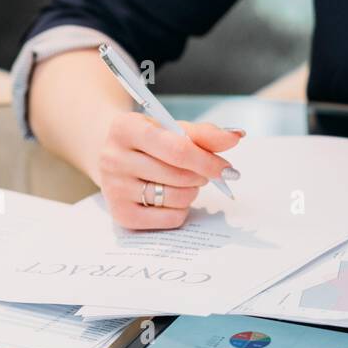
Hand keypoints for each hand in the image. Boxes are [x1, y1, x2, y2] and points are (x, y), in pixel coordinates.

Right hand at [96, 113, 242, 229]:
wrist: (111, 155)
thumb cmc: (149, 140)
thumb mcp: (171, 128)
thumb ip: (204, 134)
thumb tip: (236, 136)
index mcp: (125, 128)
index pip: (177, 149)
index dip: (207, 160)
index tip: (227, 168)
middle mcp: (113, 158)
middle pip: (179, 175)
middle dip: (201, 175)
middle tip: (201, 172)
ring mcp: (114, 189)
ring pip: (176, 198)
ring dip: (191, 192)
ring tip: (182, 182)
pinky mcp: (121, 214)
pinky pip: (169, 219)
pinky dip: (180, 210)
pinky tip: (170, 198)